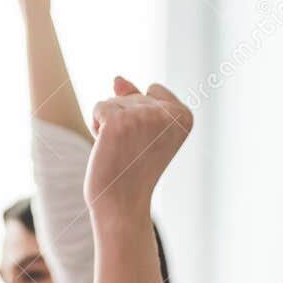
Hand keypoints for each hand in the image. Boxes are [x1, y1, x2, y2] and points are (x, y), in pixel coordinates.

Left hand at [84, 79, 191, 220]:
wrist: (122, 204)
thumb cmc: (134, 171)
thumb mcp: (144, 131)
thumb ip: (137, 99)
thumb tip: (117, 78)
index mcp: (185, 116)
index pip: (154, 90)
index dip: (142, 115)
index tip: (148, 144)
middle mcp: (169, 114)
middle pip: (133, 95)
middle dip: (125, 120)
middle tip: (133, 152)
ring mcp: (144, 116)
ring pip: (114, 100)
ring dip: (110, 125)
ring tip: (121, 151)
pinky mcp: (119, 121)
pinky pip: (99, 107)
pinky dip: (97, 127)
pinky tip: (108, 148)